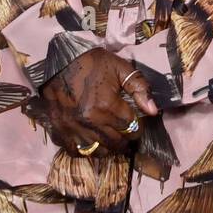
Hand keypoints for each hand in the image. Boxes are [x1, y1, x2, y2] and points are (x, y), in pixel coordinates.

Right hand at [40, 48, 158, 154]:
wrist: (59, 60)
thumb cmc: (92, 62)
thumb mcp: (120, 68)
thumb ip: (139, 88)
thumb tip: (153, 111)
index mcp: (107, 105)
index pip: (132, 128)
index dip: (138, 127)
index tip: (136, 122)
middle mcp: (90, 121)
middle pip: (116, 142)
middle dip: (125, 139)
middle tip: (125, 131)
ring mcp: (73, 128)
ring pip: (98, 151)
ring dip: (108, 147)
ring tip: (110, 138)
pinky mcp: (59, 130)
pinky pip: (75, 151)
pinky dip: (85, 150)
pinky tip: (90, 141)